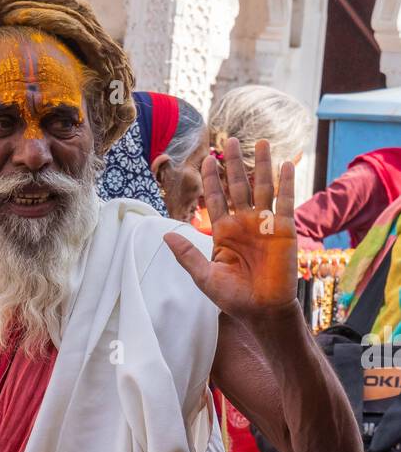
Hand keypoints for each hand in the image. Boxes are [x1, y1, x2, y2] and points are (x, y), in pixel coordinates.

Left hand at [163, 137, 297, 318]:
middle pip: (238, 186)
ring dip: (261, 165)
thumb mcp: (204, 276)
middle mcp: (244, 224)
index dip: (211, 180)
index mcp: (224, 232)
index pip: (216, 199)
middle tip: (230, 140)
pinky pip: (285, 202)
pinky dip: (286, 183)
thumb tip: (165, 234)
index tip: (205, 160)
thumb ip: (187, 255)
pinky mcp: (284, 230)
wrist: (261, 311)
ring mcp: (265, 225)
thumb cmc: (233, 297)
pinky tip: (284, 164)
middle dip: (233, 164)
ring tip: (261, 142)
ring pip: (262, 188)